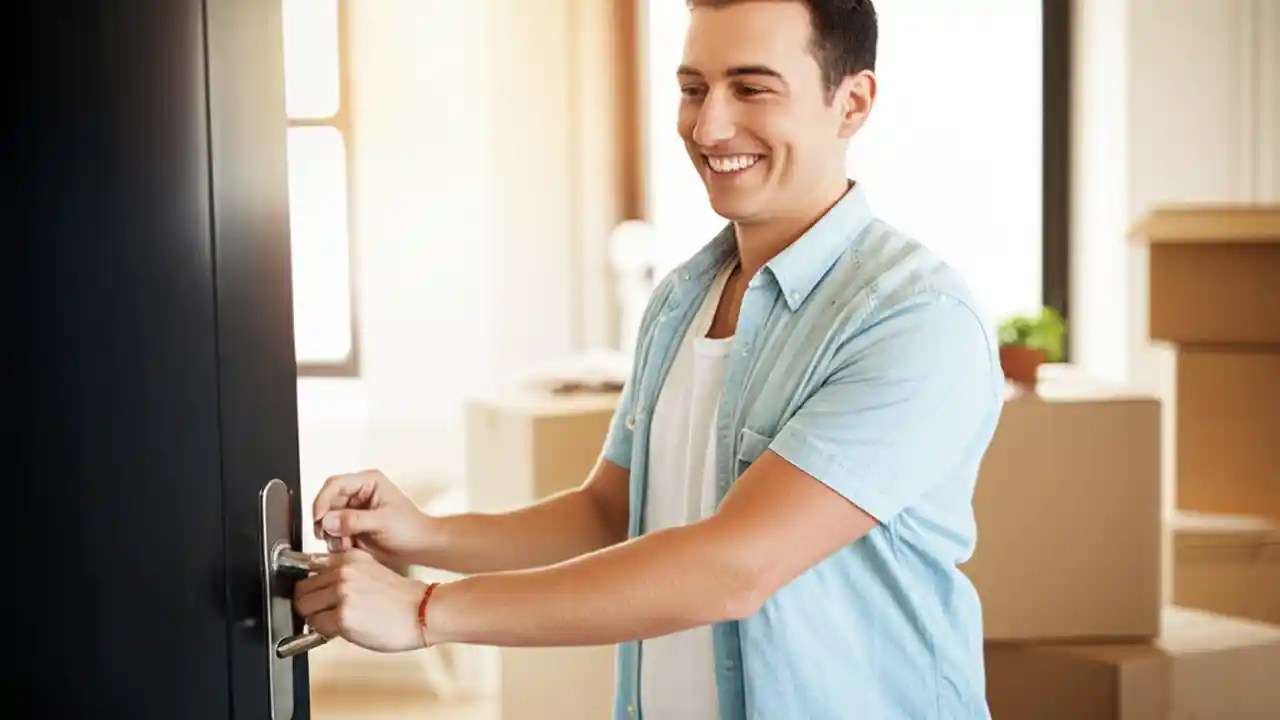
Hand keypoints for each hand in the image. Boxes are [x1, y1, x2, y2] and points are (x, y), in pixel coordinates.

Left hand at [292, 548, 429, 652]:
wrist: (423, 612)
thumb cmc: (401, 598)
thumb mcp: (371, 571)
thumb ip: (344, 574)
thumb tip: (318, 587)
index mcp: (349, 558)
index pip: (308, 568)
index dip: (311, 586)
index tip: (313, 594)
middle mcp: (343, 572)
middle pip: (302, 589)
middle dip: (310, 603)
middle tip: (324, 612)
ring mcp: (342, 593)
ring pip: (305, 607)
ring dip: (315, 617)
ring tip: (334, 620)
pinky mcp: (343, 616)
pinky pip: (316, 625)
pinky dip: (323, 630)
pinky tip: (341, 629)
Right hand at [312, 469, 431, 564]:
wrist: (421, 546)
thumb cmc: (412, 529)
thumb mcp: (383, 522)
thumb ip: (354, 520)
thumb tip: (329, 520)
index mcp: (368, 482)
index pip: (335, 484)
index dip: (322, 501)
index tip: (318, 519)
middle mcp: (359, 494)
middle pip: (327, 503)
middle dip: (326, 522)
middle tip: (331, 537)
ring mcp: (354, 510)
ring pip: (328, 520)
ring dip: (331, 534)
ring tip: (345, 544)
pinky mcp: (353, 526)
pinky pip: (334, 532)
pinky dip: (336, 541)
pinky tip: (348, 547)